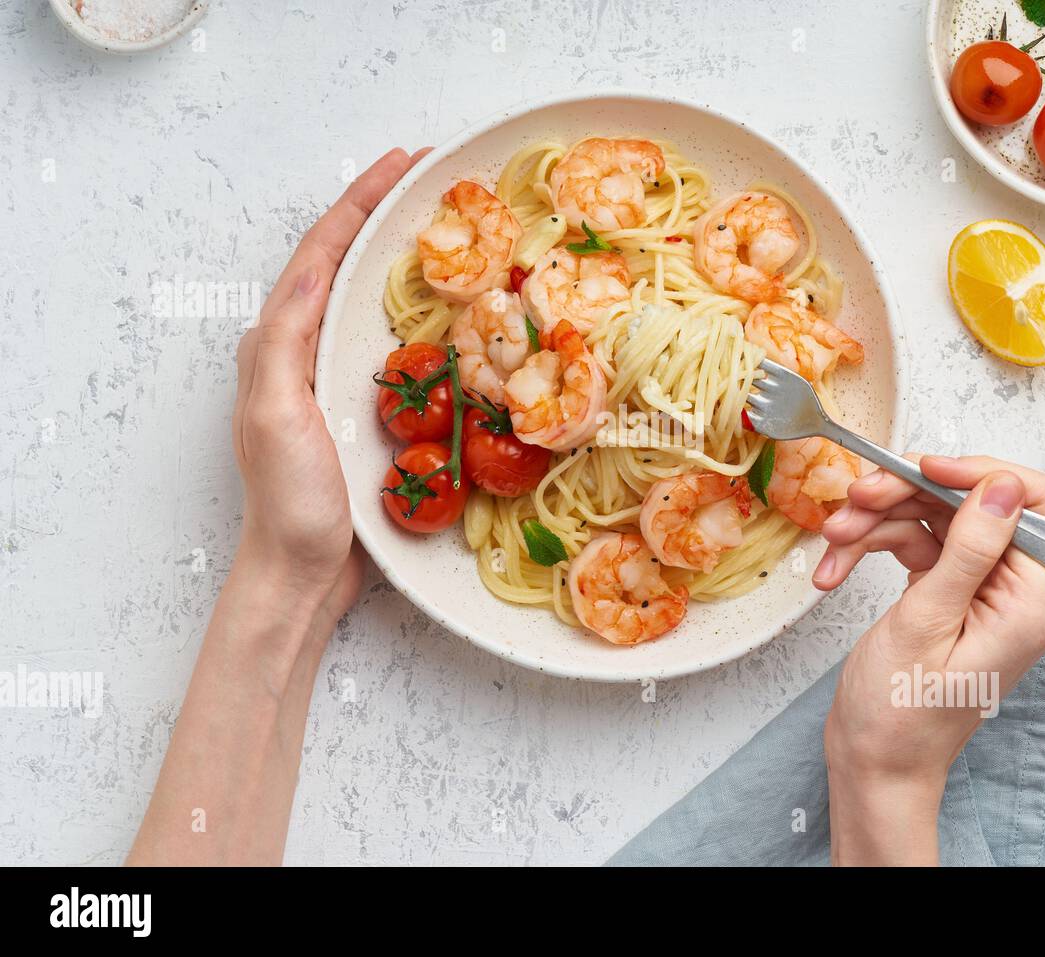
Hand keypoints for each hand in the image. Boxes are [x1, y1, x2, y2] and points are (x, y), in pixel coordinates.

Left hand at [128, 148, 425, 864]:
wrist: (301, 572)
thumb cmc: (290, 501)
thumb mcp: (275, 416)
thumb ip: (283, 345)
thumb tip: (310, 270)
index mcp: (280, 341)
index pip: (321, 252)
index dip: (360, 201)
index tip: (404, 162)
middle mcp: (305, 350)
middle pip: (348, 265)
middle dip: (386, 217)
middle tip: (438, 184)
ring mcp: (336, 379)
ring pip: (374, 302)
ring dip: (408, 261)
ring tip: (453, 232)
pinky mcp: (365, 409)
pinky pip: (399, 347)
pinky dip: (427, 318)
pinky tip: (460, 317)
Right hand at [815, 455, 1044, 864]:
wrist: (874, 766)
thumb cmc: (901, 714)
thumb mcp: (928, 622)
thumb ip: (969, 549)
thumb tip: (1004, 485)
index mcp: (1029, 600)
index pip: (1031, 502)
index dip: (979, 473)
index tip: (924, 467)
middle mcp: (1012, 591)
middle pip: (969, 504)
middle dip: (906, 495)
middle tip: (856, 498)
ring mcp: (977, 592)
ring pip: (932, 520)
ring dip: (876, 523)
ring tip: (832, 540)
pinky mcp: (945, 594)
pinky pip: (913, 546)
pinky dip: (871, 549)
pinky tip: (833, 569)